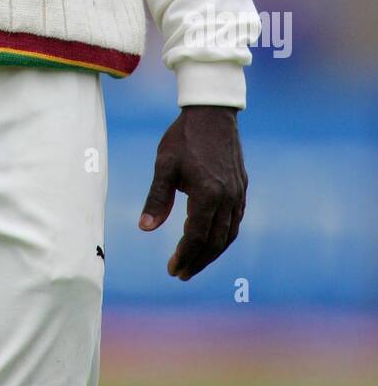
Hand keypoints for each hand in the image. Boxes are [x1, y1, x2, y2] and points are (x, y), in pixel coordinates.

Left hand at [138, 105, 246, 279]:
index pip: (196, 237)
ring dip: (212, 253)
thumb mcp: (164, 166)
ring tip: (194, 263)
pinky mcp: (242, 187)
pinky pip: (235, 221)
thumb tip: (145, 228)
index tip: (172, 269)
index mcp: (208, 194)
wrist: (212, 112)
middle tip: (181, 273)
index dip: (185, 256)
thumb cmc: (184, 137)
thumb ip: (157, 199)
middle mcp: (228, 198)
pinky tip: (211, 239)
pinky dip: (223, 236)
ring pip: (228, 234)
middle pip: (215, 242)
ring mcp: (238, 193)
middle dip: (198, 261)